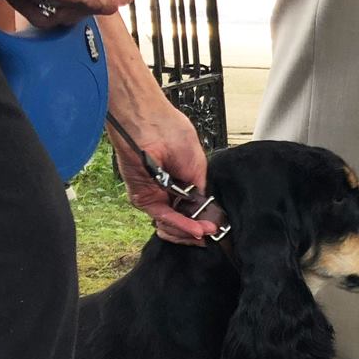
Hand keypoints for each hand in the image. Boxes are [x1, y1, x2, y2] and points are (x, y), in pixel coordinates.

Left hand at [107, 98, 216, 246]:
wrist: (149, 124)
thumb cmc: (172, 133)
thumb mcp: (198, 166)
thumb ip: (201, 192)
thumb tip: (209, 213)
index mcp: (183, 182)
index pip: (194, 210)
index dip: (205, 221)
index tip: (216, 228)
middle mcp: (169, 192)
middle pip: (183, 222)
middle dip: (197, 231)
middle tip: (211, 234)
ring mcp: (155, 196)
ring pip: (172, 224)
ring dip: (189, 231)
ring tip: (204, 232)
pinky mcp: (143, 197)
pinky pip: (162, 217)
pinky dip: (179, 225)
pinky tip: (195, 229)